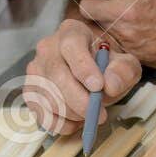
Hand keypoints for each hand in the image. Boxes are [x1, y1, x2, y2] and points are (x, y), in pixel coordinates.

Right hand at [23, 19, 140, 135]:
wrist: (94, 73)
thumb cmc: (107, 66)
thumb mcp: (124, 64)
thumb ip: (123, 71)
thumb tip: (110, 85)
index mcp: (71, 32)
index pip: (71, 46)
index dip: (84, 68)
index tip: (98, 87)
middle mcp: (48, 48)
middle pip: (56, 74)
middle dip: (79, 100)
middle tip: (99, 114)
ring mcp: (36, 70)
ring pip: (48, 97)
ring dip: (73, 114)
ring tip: (91, 114)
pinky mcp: (31, 92)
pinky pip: (42, 114)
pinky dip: (62, 124)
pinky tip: (77, 120)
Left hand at [66, 0, 155, 66]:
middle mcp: (127, 10)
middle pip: (86, 7)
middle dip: (89, 4)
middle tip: (96, 3)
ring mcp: (127, 33)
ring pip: (97, 25)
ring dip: (100, 22)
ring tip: (111, 18)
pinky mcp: (130, 50)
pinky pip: (110, 41)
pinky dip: (112, 36)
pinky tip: (124, 32)